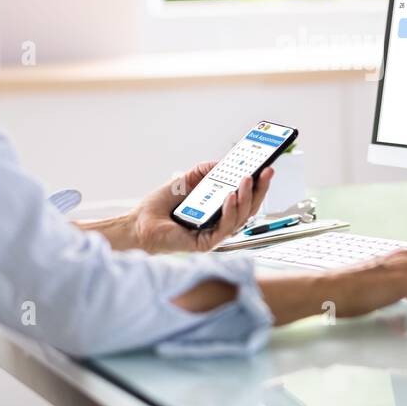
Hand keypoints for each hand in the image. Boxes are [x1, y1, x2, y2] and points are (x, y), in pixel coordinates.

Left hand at [130, 161, 273, 253]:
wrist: (139, 224)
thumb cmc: (160, 207)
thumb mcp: (186, 180)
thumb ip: (205, 171)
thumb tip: (224, 162)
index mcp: (218, 209)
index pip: (244, 197)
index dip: (258, 184)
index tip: (267, 167)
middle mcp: (220, 222)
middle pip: (249, 208)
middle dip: (260, 189)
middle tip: (267, 171)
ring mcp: (215, 234)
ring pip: (241, 218)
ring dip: (247, 197)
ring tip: (247, 179)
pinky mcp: (206, 243)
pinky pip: (224, 228)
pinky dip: (230, 211)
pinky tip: (230, 196)